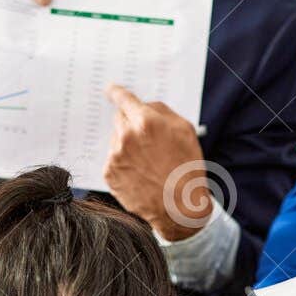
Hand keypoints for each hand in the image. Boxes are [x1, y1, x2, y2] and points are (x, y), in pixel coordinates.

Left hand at [102, 85, 205, 241]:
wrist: (179, 207)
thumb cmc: (186, 167)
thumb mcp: (185, 131)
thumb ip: (162, 112)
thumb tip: (144, 105)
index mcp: (146, 122)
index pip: (124, 99)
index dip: (116, 92)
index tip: (110, 89)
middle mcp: (126, 136)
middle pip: (119, 119)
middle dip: (130, 123)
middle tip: (146, 139)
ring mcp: (115, 156)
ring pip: (116, 140)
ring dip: (127, 144)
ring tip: (148, 162)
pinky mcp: (109, 174)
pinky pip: (114, 160)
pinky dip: (124, 163)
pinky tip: (140, 174)